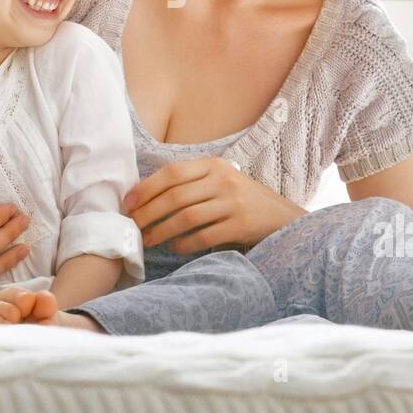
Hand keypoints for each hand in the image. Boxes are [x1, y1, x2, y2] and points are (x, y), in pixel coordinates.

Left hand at [124, 157, 305, 252]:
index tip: (128, 202)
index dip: (146, 188)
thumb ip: (192, 183)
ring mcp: (233, 202)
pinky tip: (175, 247)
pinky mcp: (241, 225)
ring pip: (186, 217)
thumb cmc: (243, 201)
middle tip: (133, 226)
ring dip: (161, 230)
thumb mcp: (221, 181)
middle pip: (175, 196)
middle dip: (148, 213)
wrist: (283, 218)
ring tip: (148, 240)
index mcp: (214, 165)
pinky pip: (203, 236)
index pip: (172, 172)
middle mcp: (223, 180)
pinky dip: (184, 244)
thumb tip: (146, 198)